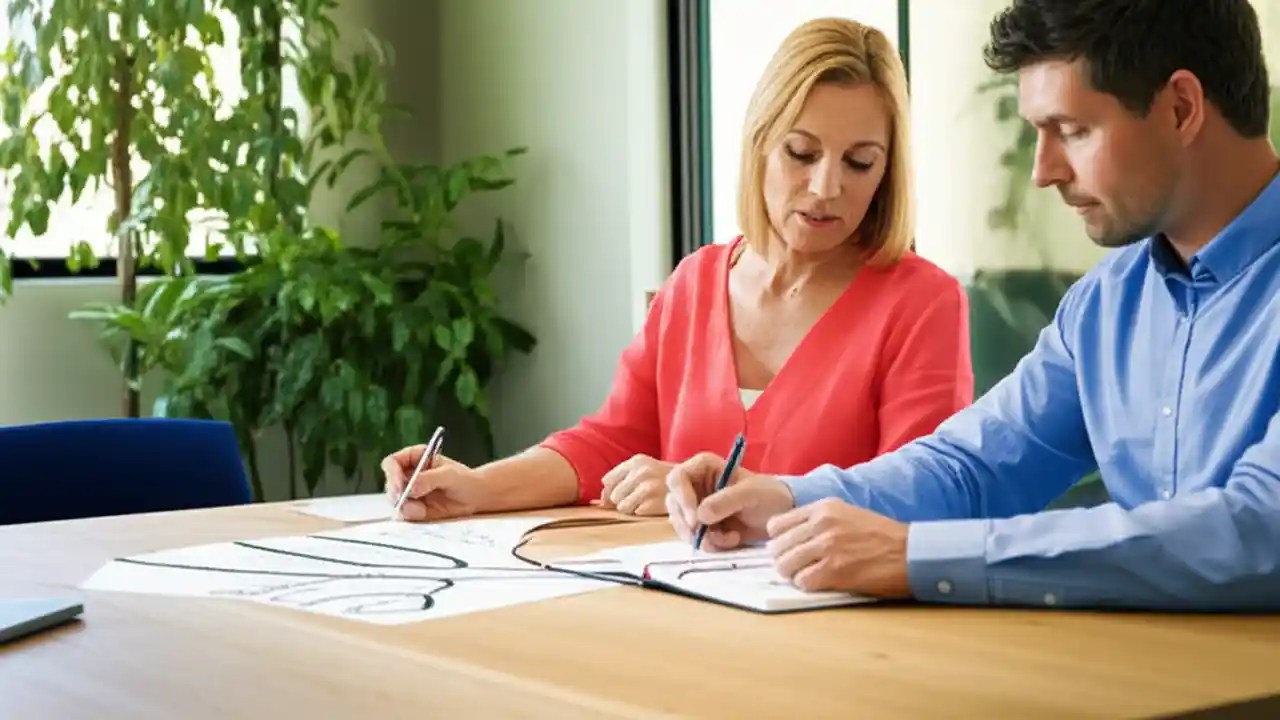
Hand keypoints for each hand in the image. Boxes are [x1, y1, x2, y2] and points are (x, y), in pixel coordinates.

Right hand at [381, 445, 484, 521]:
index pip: (392, 463)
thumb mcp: (450, 475)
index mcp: (414, 457)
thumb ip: (431, 479)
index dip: (392, 474)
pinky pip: (404, 513)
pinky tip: (425, 513)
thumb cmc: (464, 480)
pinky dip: (411, 515)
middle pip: (390, 484)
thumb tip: (412, 487)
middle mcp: (408, 474)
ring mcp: (409, 492)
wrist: (475, 497)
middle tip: (406, 502)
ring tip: (423, 510)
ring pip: (395, 501)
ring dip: (405, 507)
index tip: (399, 487)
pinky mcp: (413, 507)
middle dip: (396, 495)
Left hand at [597, 454, 672, 515]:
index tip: (619, 496)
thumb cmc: (664, 481)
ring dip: (633, 508)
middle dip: (623, 500)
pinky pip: (636, 513)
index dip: (610, 492)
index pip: (608, 481)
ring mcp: (648, 487)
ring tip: (647, 503)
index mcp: (636, 461)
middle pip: (614, 496)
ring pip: (623, 507)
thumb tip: (600, 501)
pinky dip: (644, 513)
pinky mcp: (654, 503)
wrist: (694, 485)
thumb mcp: (643, 470)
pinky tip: (654, 507)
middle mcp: (641, 471)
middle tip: (640, 499)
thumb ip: (620, 479)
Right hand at [664, 452, 795, 550]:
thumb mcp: (750, 494)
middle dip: (690, 524)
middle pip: (674, 504)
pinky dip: (710, 544)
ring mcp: (695, 506)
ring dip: (702, 537)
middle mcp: (694, 485)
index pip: (677, 479)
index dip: (682, 498)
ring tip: (730, 537)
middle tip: (710, 535)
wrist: (779, 516)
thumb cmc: (768, 495)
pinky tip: (731, 539)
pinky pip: (692, 538)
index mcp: (703, 467)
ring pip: (681, 524)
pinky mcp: (701, 526)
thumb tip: (700, 516)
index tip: (696, 519)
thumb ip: (725, 501)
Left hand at [766, 498, 910, 598]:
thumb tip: (791, 537)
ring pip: (785, 565)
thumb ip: (819, 520)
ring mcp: (827, 547)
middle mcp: (822, 524)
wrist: (910, 552)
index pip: (777, 524)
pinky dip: (807, 585)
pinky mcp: (835, 570)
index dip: (779, 540)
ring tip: (808, 575)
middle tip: (796, 567)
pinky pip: (802, 581)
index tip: (787, 548)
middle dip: (784, 560)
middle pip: (777, 546)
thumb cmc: (882, 536)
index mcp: (823, 508)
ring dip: (793, 574)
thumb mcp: (847, 514)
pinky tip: (820, 583)